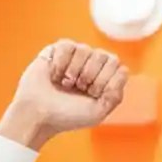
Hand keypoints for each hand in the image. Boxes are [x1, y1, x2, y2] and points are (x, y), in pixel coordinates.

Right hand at [0, 40, 129, 149]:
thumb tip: (123, 69)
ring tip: (65, 83)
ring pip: (86, 49)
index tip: (92, 94)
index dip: (105, 81)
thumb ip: (116, 93)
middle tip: (78, 88)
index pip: (118, 67)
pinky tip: (54, 74)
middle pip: (105, 56)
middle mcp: (93, 66)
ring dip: (74, 71)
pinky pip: (68, 45)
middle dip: (90, 76)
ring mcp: (76, 57)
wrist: (38, 114)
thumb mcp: (99, 111)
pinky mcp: (57, 50)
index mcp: (106, 80)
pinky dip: (60, 63)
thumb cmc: (67, 116)